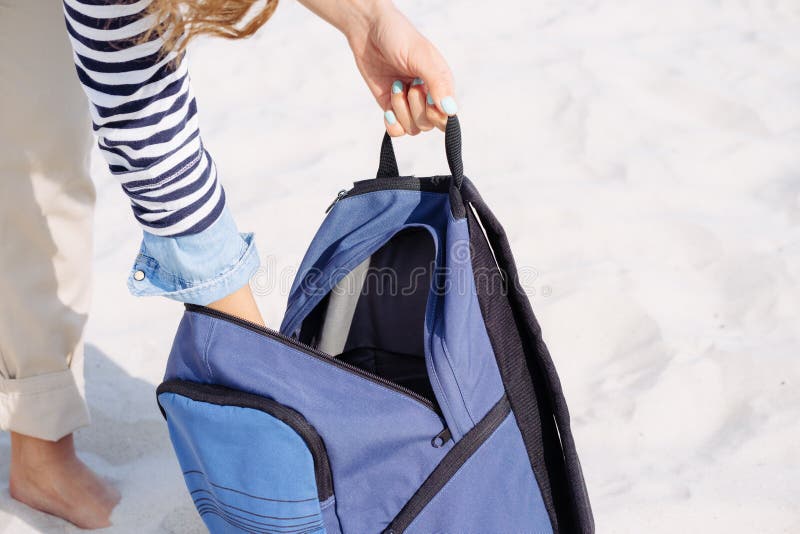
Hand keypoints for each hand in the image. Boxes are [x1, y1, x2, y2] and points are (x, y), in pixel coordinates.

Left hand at [300, 0, 456, 135]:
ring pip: (412, 129)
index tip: (424, 93)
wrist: (367, 31)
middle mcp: (428, 98)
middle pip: (428, 125)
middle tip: (407, 82)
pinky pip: (396, 131)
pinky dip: (392, 123)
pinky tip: (388, 108)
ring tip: (395, 85)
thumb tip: (451, 111)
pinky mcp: (391, 107)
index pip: (447, 118)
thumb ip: (438, 83)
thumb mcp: (421, 56)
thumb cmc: (398, 37)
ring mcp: (408, 104)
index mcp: (442, 85)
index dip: (435, 114)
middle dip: (414, 107)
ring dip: (400, 109)